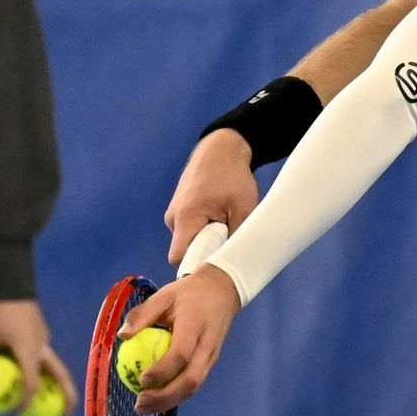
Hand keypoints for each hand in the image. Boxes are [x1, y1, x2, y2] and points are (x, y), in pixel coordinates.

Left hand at [0, 300, 79, 415]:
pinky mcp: (41, 332)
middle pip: (61, 376)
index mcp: (27, 349)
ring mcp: (44, 338)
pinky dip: (46, 371)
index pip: (32, 383)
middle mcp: (41, 346)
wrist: (9, 277)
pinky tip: (31, 375)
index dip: (25, 401)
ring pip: (56, 366)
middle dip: (67, 398)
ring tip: (55, 403)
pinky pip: (46, 356)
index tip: (15, 413)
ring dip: (58, 385)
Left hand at [118, 264, 241, 414]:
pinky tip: (157, 399)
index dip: (162, 371)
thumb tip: (122, 335)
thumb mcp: (164, 295)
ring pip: (194, 387)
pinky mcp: (210, 363)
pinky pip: (194, 384)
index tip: (141, 380)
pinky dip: (175, 395)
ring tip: (143, 408)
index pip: (181, 354)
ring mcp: (211, 357)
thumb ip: (142, 314)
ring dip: (169, 402)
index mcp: (195, 325)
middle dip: (165, 397)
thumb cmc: (189, 294)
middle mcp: (207, 346)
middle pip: (190, 380)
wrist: (222, 291)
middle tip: (139, 403)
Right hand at [164, 129, 258, 267]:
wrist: (221, 148)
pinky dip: (202, 230)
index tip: (217, 267)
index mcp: (186, 217)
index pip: (180, 258)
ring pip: (187, 240)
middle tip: (228, 244)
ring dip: (205, 240)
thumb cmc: (233, 176)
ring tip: (225, 224)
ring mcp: (174, 212)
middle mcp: (173, 217)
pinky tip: (219, 218)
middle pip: (184, 251)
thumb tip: (234, 264)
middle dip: (205, 253)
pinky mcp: (179, 209)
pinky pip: (188, 230)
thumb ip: (235, 239)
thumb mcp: (243, 209)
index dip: (196, 267)